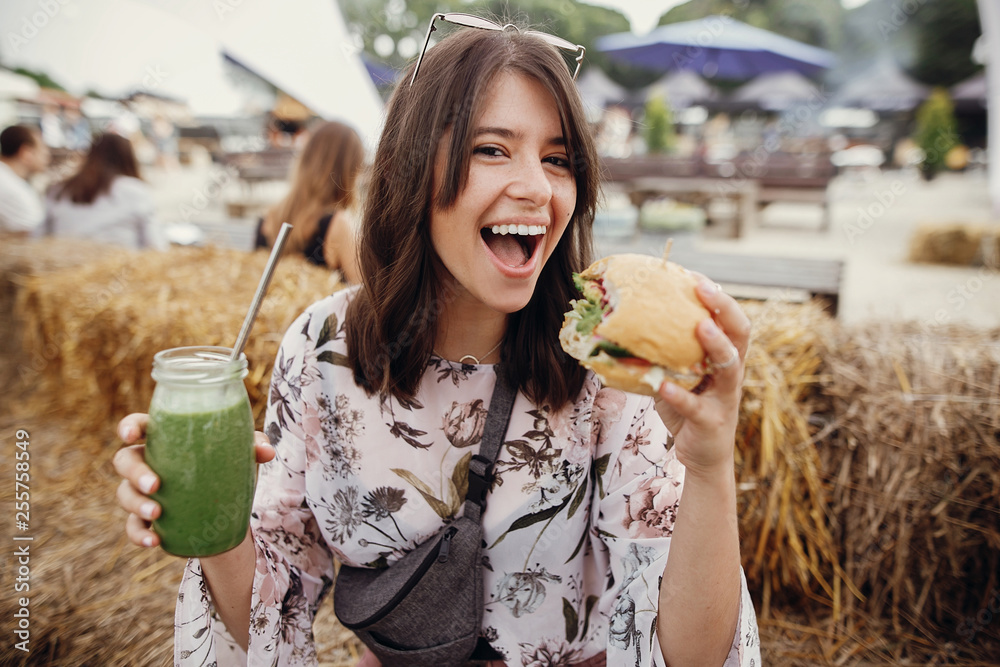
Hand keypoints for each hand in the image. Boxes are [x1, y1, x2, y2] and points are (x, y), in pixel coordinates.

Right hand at [113, 413, 275, 548]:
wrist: (228, 513)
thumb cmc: (227, 470)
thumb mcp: (242, 456)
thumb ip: (253, 445)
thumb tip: (266, 451)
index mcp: (166, 440)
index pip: (140, 426)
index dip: (129, 426)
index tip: (129, 434)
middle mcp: (149, 463)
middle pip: (125, 460)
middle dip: (135, 472)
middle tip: (156, 484)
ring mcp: (144, 493)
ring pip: (125, 494)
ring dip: (137, 504)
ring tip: (157, 513)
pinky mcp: (147, 520)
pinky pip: (133, 527)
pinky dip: (139, 534)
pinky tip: (154, 539)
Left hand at [653, 279, 749, 477]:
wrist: (702, 457)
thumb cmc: (687, 409)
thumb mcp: (674, 376)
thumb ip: (660, 354)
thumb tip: (623, 327)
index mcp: (725, 358)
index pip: (730, 320)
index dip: (718, 297)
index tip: (695, 275)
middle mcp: (731, 374)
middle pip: (740, 334)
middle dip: (725, 308)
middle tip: (704, 287)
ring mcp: (724, 398)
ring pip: (730, 367)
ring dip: (716, 344)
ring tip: (700, 326)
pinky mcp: (711, 422)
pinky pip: (696, 406)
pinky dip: (681, 395)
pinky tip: (665, 385)